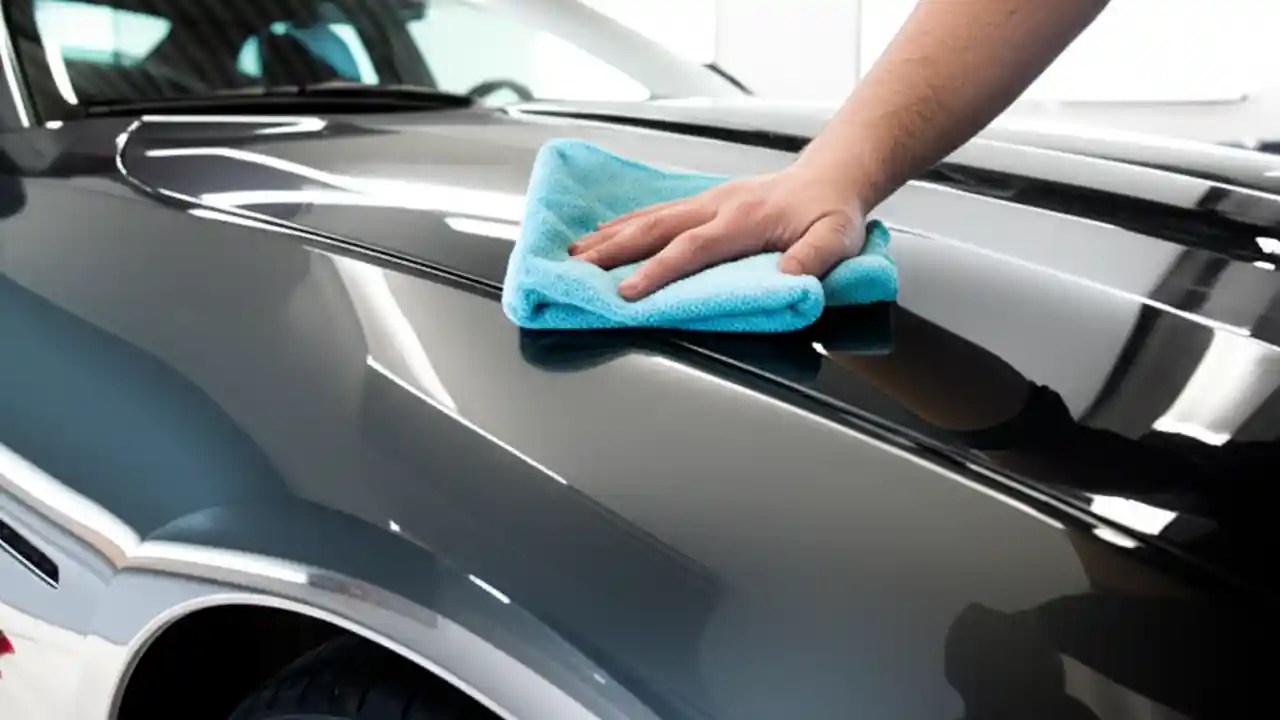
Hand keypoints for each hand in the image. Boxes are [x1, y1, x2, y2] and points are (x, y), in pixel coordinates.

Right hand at [568, 163, 866, 299]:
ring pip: (650, 217)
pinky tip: (602, 232)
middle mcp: (718, 206)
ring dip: (611, 236)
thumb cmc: (832, 212)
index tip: (628, 292)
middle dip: (613, 249)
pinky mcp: (704, 202)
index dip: (659, 270)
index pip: (693, 248)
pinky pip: (658, 210)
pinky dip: (626, 222)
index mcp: (745, 219)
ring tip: (575, 253)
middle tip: (578, 269)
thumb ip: (814, 257)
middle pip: (656, 227)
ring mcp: (708, 201)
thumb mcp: (838, 237)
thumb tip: (789, 278)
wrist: (831, 176)